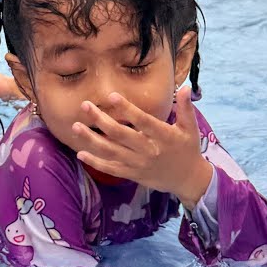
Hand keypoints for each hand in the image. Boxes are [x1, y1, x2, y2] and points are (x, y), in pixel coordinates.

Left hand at [69, 88, 213, 208]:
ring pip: (111, 152)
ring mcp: (138, 164)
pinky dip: (95, 162)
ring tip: (75, 126)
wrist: (188, 180)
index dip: (127, 110)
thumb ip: (186, 107)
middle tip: (85, 106)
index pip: (143, 121)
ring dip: (91, 139)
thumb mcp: (191, 128)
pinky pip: (111, 169)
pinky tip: (80, 153)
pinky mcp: (132, 174)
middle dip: (101, 120)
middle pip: (121, 134)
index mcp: (163, 136)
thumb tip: (185, 86)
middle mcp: (148, 150)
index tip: (112, 96)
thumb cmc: (188, 149)